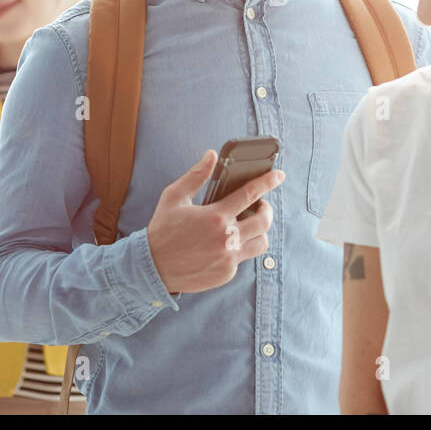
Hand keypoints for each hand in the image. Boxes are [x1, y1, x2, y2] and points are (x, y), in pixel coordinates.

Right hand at [146, 150, 282, 294]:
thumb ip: (196, 175)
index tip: (279, 175)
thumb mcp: (174, 197)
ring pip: (261, 242)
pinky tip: (227, 243)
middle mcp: (227, 238)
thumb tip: (211, 155)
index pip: (251, 194)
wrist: (151, 268)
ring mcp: (228, 258)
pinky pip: (244, 258)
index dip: (268, 182)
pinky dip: (240, 248)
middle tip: (260, 206)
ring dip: (259, 231)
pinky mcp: (226, 273)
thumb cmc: (162, 229)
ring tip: (248, 225)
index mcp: (216, 216)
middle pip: (265, 221)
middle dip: (267, 209)